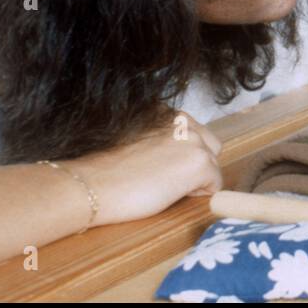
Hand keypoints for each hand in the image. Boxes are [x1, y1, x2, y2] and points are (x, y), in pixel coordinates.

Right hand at [64, 109, 222, 226]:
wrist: (92, 186)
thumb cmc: (106, 170)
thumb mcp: (138, 142)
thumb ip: (161, 140)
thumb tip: (176, 156)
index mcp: (165, 112)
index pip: (193, 132)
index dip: (181, 154)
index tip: (163, 166)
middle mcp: (183, 120)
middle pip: (209, 145)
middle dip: (197, 163)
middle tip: (168, 179)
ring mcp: (193, 140)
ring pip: (212, 164)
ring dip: (197, 178)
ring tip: (167, 187)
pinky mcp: (199, 163)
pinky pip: (215, 184)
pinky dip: (200, 194)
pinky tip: (171, 194)